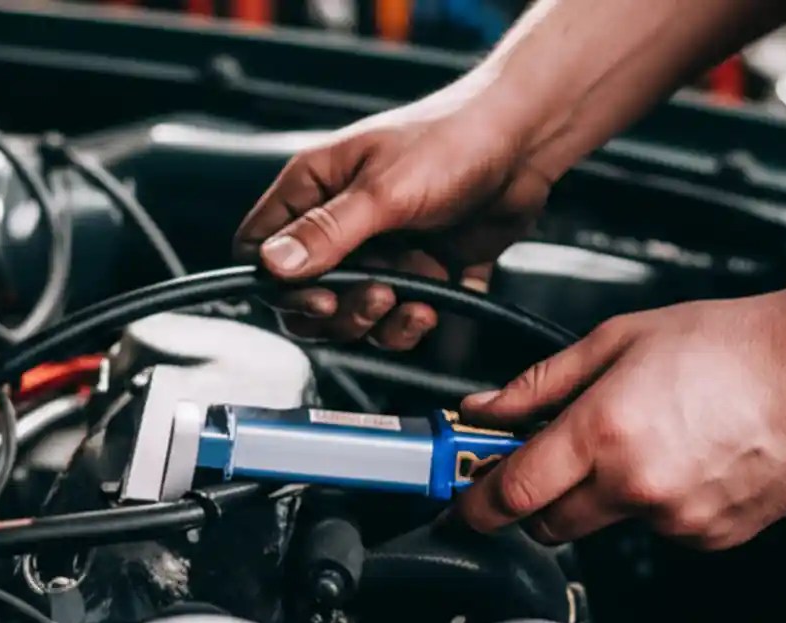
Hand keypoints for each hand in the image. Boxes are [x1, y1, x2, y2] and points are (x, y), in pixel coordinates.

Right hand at [234, 91, 551, 349]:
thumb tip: (272, 265)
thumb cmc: (453, 140)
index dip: (278, 285)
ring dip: (380, 319)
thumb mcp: (384, 190)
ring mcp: (378, 251)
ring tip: (413, 296)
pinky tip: (436, 297)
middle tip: (376, 297)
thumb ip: (328, 232)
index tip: (317, 296)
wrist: (525, 144)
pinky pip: (397, 318)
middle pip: (306, 297)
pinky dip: (413, 320)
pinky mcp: (416, 271)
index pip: (260, 250)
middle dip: (339, 310)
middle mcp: (339, 223)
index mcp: (314, 189)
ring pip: (352, 313)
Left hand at [453, 292, 785, 549]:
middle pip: (549, 524)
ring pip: (605, 525)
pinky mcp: (710, 538)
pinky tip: (683, 459)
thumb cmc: (727, 345)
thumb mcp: (615, 341)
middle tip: (551, 459)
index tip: (463, 503)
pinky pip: (658, 530)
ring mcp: (676, 519)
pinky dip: (655, 503)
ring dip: (603, 496)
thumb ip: (539, 383)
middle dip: (536, 500)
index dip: (477, 504)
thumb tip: (485, 407)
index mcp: (603, 432)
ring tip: (645, 439)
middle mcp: (636, 485)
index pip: (513, 494)